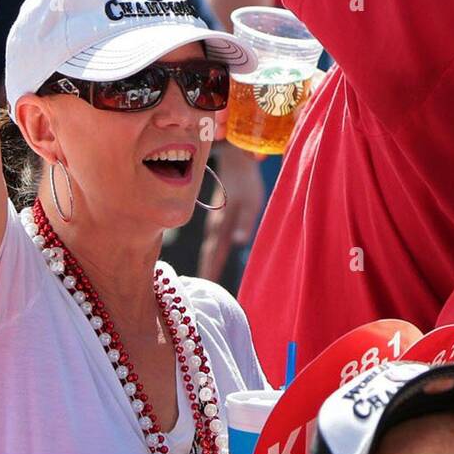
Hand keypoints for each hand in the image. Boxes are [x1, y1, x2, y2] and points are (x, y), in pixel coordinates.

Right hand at [198, 142, 265, 281]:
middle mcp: (214, 226)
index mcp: (222, 226)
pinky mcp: (217, 215)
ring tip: (207, 278)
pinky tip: (212, 253)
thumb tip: (239, 242)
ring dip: (208, 262)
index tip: (208, 288)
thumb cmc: (246, 181)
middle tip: (201, 293)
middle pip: (210, 254)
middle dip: (208, 272)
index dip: (213, 271)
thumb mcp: (251, 201)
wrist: (234, 159)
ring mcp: (214, 220)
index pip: (216, 255)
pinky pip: (212, 239)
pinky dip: (211, 251)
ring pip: (209, 247)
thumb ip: (245, 221)